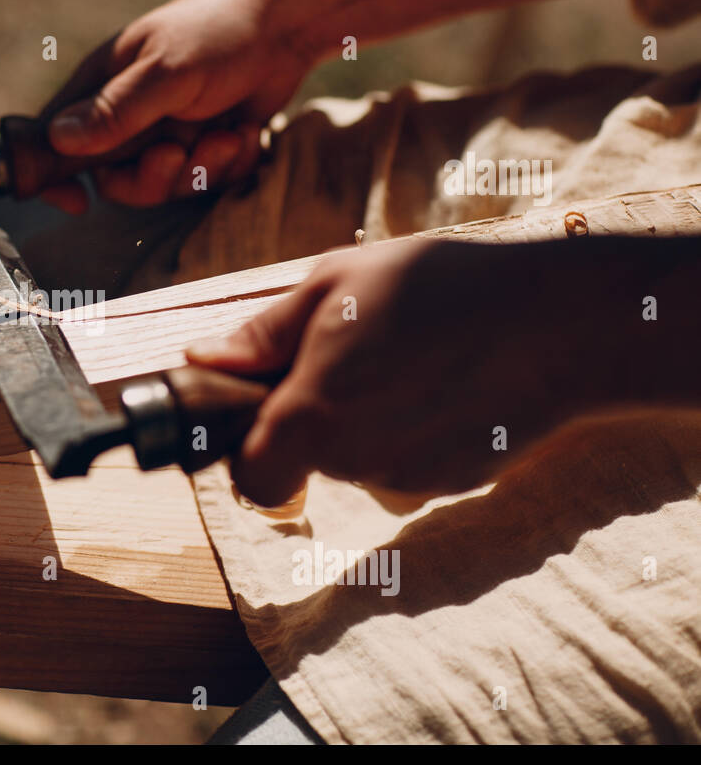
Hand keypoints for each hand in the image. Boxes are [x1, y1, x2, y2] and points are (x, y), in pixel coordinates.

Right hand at [37, 0, 313, 211]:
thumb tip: (58, 140)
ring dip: (201, 168)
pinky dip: (228, 163)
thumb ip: (116, 110)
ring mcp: (165, 129)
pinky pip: (203, 180)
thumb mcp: (167, 73)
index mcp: (102, 83)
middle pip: (114, 178)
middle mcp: (127, 110)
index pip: (53, 138)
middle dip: (153, 178)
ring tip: (229, 134)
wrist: (290, 24)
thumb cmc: (222, 32)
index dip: (54, 176)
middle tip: (180, 155)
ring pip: (163, 184)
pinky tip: (245, 130)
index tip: (74, 202)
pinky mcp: (201, 144)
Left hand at [186, 240, 607, 505]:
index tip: (260, 410)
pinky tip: (442, 380)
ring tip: (408, 354)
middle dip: (312, 415)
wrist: (562, 320)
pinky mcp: (452, 481)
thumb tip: (201, 360)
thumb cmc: (438, 286)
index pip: (251, 480)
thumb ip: (261, 334)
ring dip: (364, 418)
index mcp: (312, 418)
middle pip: (306, 460)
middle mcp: (355, 462)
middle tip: (349, 350)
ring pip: (357, 459)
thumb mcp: (334, 283)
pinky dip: (411, 428)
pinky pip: (405, 460)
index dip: (247, 450)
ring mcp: (408, 478)